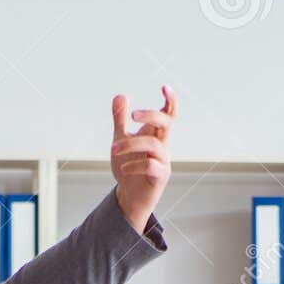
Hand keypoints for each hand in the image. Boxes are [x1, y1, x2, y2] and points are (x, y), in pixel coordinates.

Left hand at [111, 86, 175, 234]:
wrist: (129, 196)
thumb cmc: (128, 168)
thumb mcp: (120, 140)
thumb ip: (121, 120)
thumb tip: (120, 96)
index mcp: (155, 135)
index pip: (169, 114)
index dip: (170, 100)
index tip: (164, 87)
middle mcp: (162, 146)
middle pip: (165, 123)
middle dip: (150, 115)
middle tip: (132, 116)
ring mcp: (163, 161)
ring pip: (153, 145)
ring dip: (131, 145)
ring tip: (113, 150)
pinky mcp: (160, 177)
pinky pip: (150, 166)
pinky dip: (134, 165)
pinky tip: (123, 168)